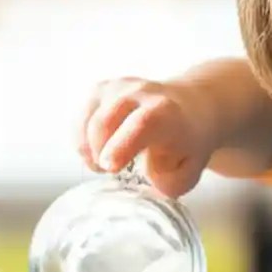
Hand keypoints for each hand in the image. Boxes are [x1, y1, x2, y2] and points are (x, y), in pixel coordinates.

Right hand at [78, 77, 219, 197]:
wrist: (191, 106)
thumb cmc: (186, 142)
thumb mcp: (188, 171)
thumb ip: (168, 182)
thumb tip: (146, 180)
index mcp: (166, 113)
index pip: (141, 124)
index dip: (121, 146)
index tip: (109, 167)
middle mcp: (140, 93)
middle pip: (104, 122)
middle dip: (98, 153)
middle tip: (110, 171)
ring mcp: (117, 88)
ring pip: (86, 122)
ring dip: (89, 149)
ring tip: (107, 161)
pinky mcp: (100, 90)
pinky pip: (80, 121)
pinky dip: (84, 141)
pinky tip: (100, 149)